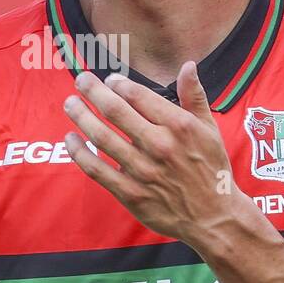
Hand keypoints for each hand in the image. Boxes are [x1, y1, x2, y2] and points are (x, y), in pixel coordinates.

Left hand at [61, 61, 258, 247]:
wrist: (213, 217)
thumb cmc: (211, 169)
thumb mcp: (210, 129)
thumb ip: (194, 96)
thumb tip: (188, 66)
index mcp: (178, 126)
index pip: (138, 95)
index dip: (118, 84)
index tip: (109, 80)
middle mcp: (159, 145)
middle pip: (115, 111)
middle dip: (92, 91)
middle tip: (81, 80)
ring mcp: (142, 170)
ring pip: (102, 137)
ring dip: (81, 116)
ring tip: (70, 103)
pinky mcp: (130, 194)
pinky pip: (97, 169)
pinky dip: (79, 153)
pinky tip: (70, 139)